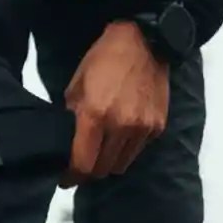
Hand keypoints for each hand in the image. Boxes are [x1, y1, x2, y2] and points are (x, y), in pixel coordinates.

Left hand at [62, 21, 169, 186]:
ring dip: (108, 163)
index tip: (65, 179)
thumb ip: (70, 119)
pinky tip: (120, 135)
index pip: (82, 164)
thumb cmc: (104, 60)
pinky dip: (125, 150)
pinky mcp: (157, 127)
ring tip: (101, 151)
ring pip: (120, 165)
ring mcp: (142, 128)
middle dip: (88, 171)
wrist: (144, 43)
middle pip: (101, 170)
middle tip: (81, 164)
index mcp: (96, 115)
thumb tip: (65, 146)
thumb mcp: (76, 86)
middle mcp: (121, 126)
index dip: (71, 177)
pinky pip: (137, 152)